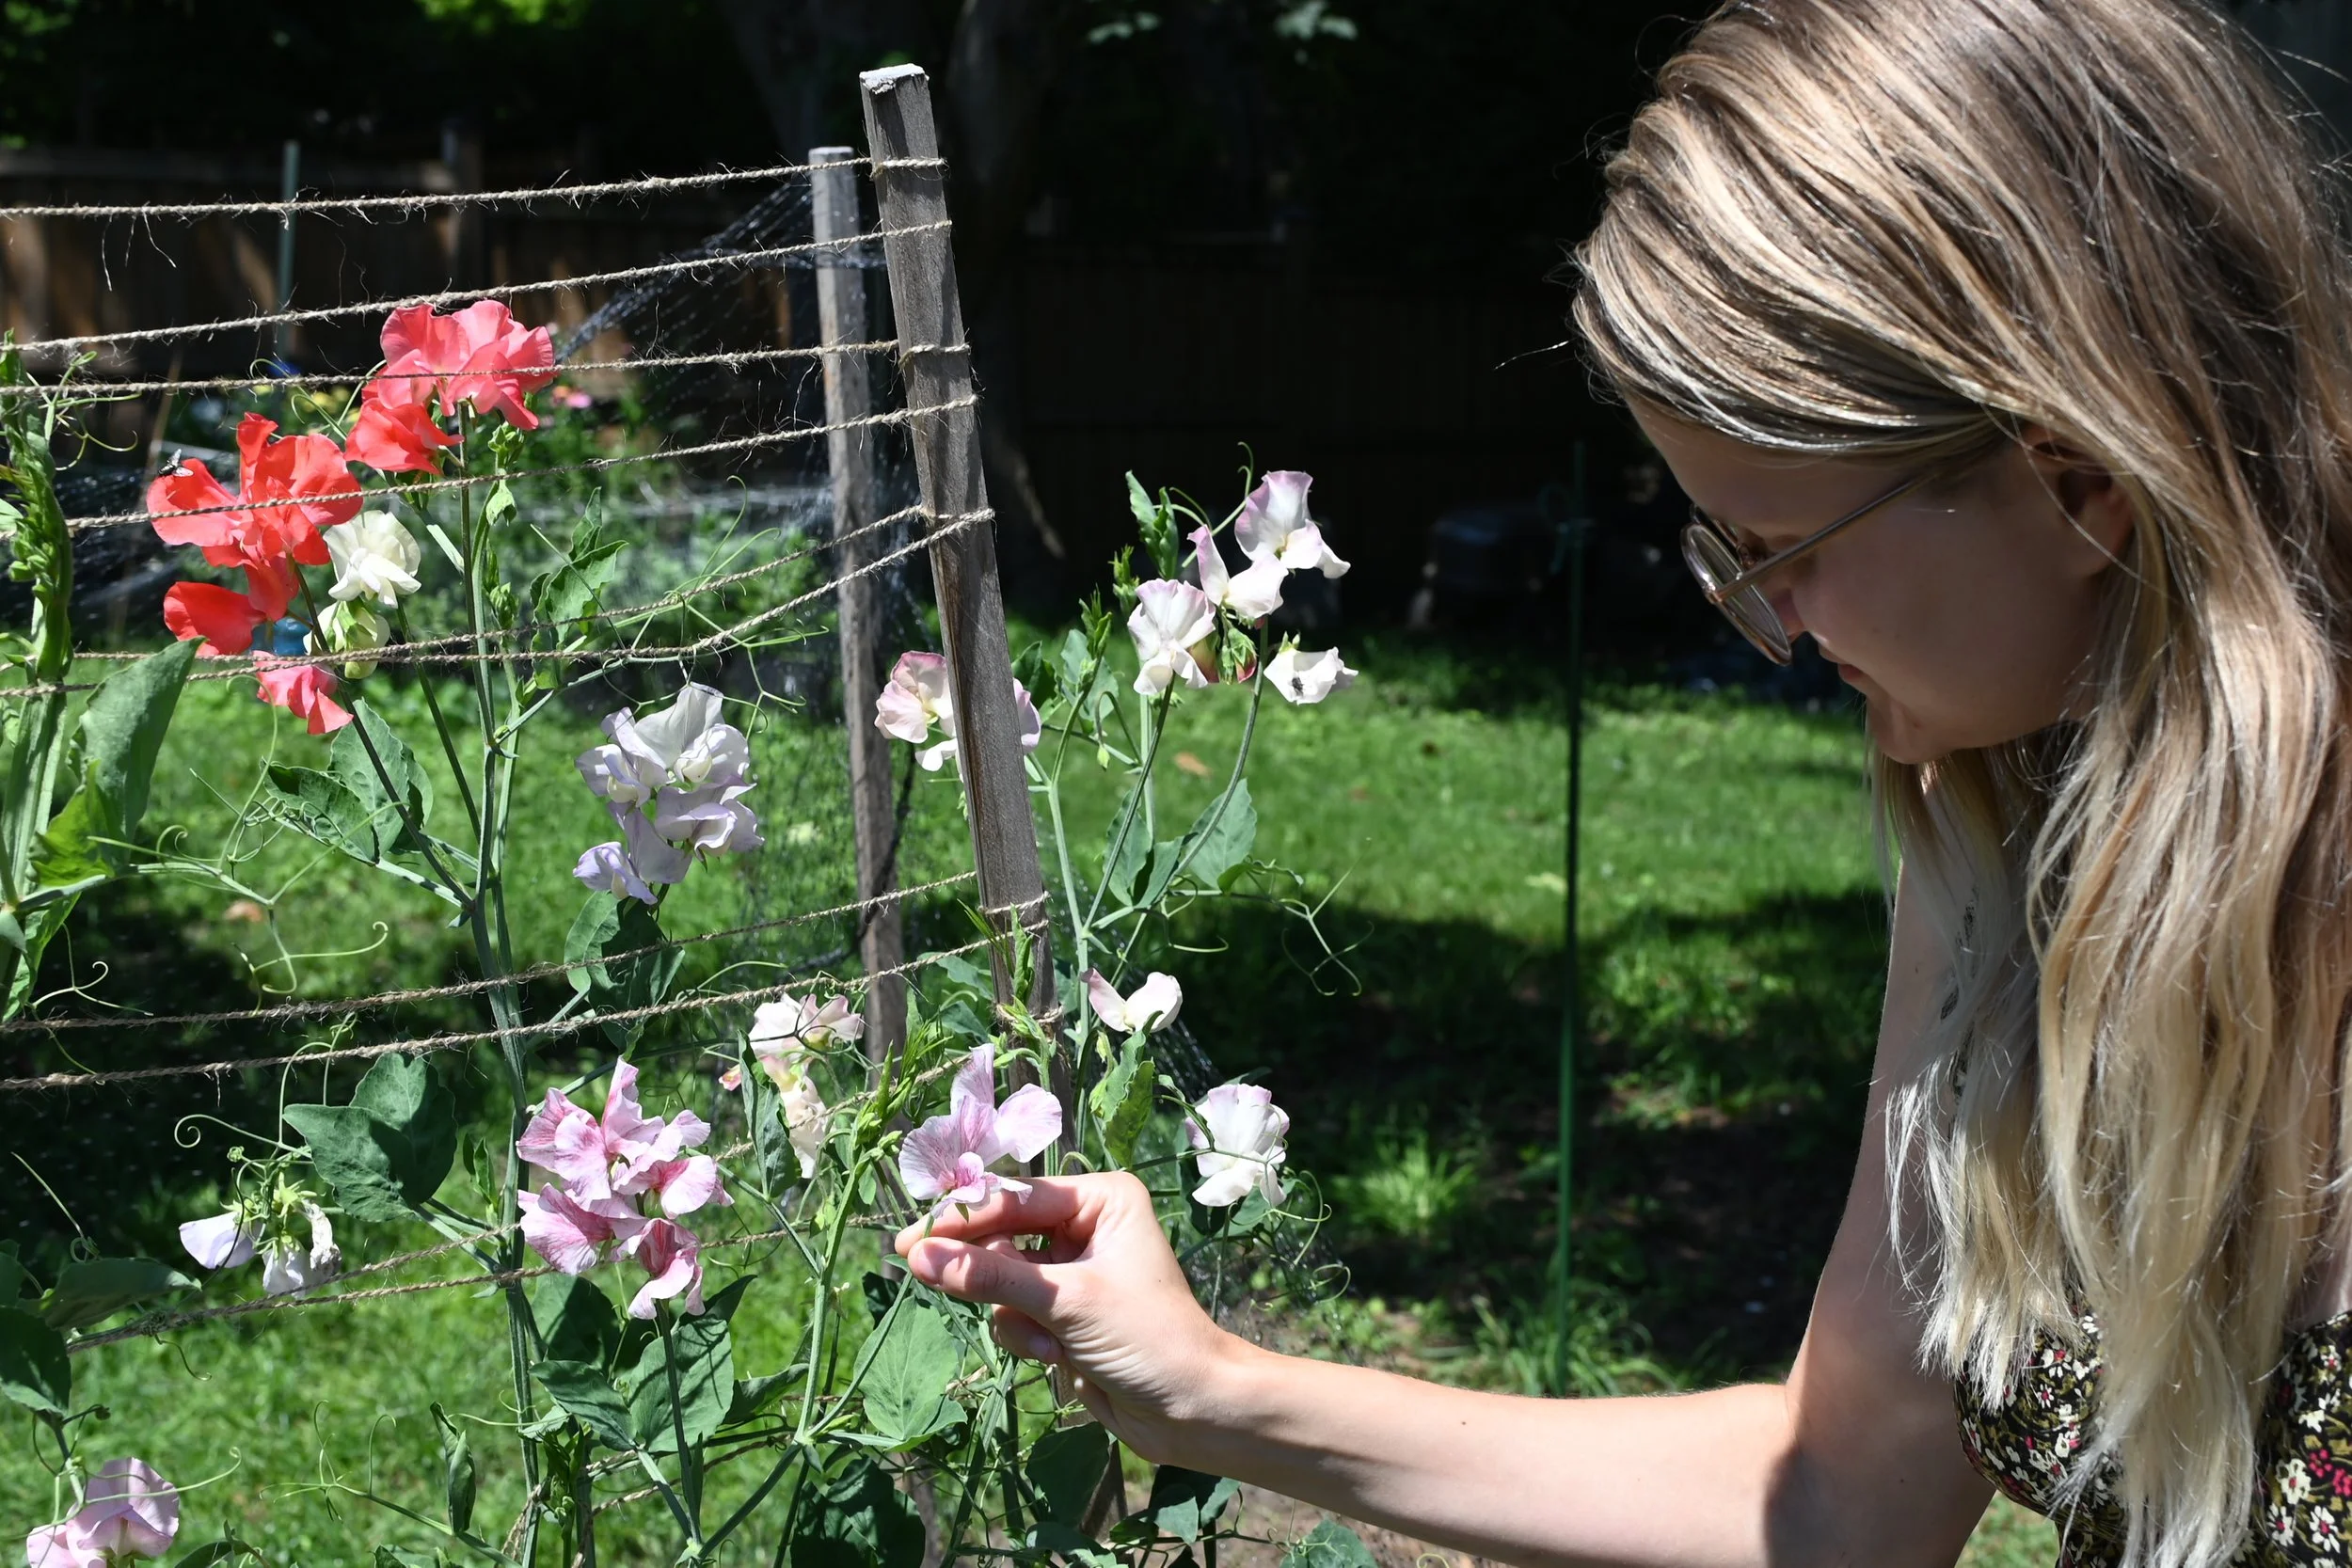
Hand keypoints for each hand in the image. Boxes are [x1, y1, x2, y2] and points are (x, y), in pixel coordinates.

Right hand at [895, 1172, 1245, 1462]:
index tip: (910, 1241)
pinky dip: (1027, 1338)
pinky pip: (1015, 1313)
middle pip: (1002, 1236)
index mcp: (1100, 1199)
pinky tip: (1060, 1358)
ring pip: (1002, 1281)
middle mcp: (1086, 1225)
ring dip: (1016, 1317)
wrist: (1191, 1408)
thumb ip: (992, 1279)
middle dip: (988, 1273)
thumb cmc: (1146, 1338)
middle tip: (928, 1275)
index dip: (962, 1220)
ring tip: (1050, 1343)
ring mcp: (1072, 1271)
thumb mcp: (1066, 1303)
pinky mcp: (1063, 1313)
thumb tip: (921, 1256)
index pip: (1014, 1199)